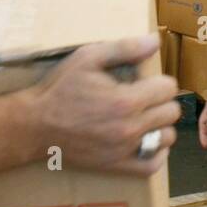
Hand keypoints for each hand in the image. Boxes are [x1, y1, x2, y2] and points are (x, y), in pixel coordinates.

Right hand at [28, 35, 180, 176]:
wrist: (35, 125)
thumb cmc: (60, 88)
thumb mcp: (88, 58)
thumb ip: (125, 48)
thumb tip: (155, 40)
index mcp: (126, 100)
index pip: (168, 88)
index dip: (158, 81)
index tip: (145, 81)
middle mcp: (130, 128)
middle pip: (171, 112)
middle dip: (160, 101)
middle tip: (143, 97)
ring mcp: (124, 150)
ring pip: (167, 138)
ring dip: (160, 126)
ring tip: (144, 117)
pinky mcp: (116, 166)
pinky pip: (152, 165)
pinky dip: (156, 154)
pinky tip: (146, 140)